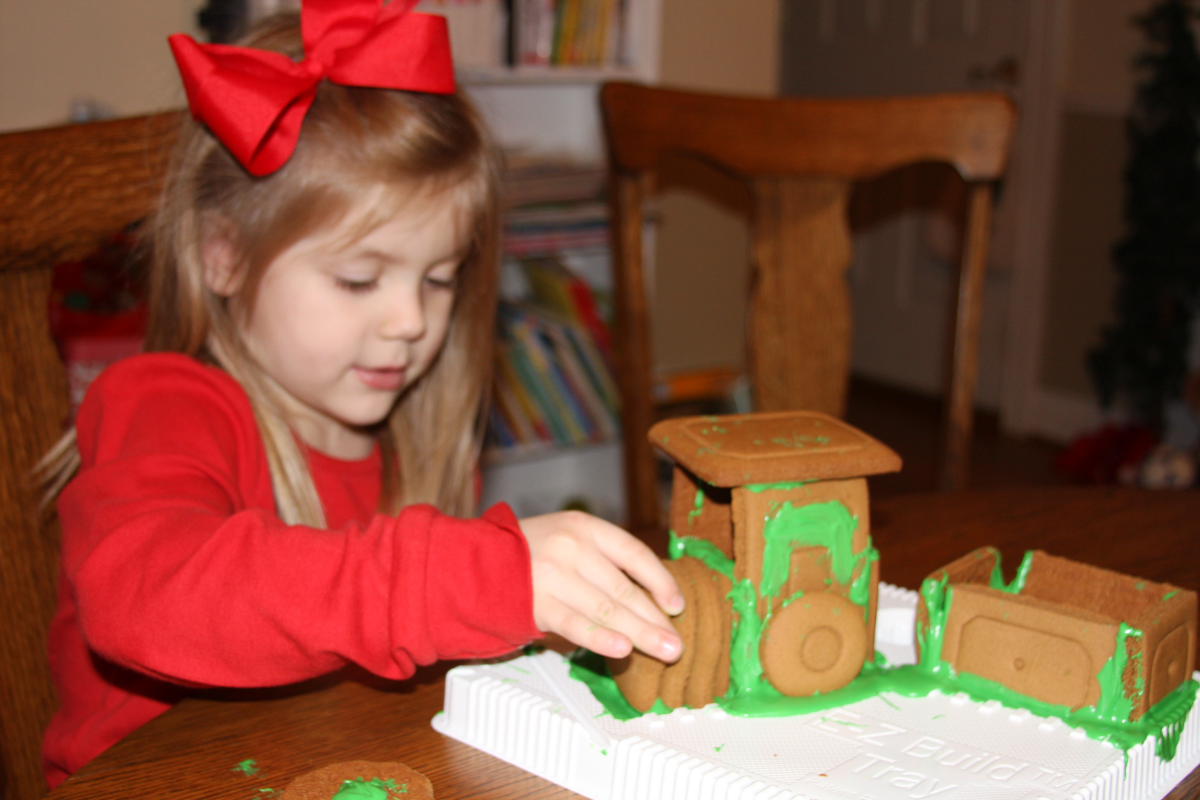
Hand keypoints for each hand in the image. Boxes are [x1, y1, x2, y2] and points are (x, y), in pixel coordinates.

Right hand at [520, 510, 683, 662]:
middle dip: (655, 618)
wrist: (474, 563)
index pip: (634, 553)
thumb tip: (650, 597)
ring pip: (607, 609)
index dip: (660, 580)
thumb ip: (602, 560)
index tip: (677, 605)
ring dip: (640, 634)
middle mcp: (571, 547)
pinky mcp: (537, 603)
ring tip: (664, 651)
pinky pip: (576, 625)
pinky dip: (601, 639)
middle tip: (677, 643)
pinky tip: (623, 650)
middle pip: (624, 588)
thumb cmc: (528, 554)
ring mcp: (553, 575)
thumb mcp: (566, 538)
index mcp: (584, 527)